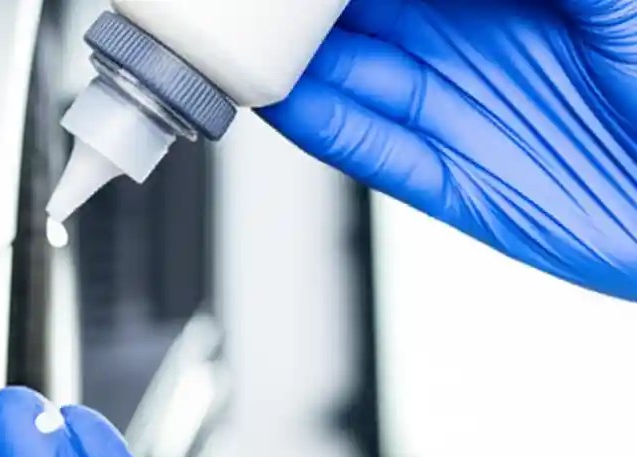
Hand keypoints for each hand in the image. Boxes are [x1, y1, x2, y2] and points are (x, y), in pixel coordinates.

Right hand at [261, 0, 636, 299]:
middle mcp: (472, 42)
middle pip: (359, 16)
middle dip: (307, 9)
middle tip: (258, 2)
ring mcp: (455, 111)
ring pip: (349, 76)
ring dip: (293, 57)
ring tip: (241, 33)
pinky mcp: (450, 182)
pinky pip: (368, 150)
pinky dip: (319, 126)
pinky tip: (276, 98)